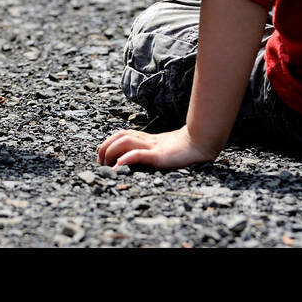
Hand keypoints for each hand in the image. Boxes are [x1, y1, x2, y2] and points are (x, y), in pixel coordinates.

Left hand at [96, 125, 217, 170]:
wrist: (201, 144)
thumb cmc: (185, 150)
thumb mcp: (163, 150)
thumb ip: (151, 152)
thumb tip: (135, 160)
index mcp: (148, 139)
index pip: (123, 134)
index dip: (109, 141)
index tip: (102, 155)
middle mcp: (148, 140)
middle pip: (120, 136)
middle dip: (105, 147)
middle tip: (100, 161)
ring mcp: (153, 147)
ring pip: (125, 142)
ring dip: (111, 152)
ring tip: (106, 164)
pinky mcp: (158, 155)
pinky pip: (138, 155)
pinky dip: (125, 159)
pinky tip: (118, 167)